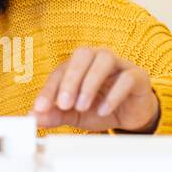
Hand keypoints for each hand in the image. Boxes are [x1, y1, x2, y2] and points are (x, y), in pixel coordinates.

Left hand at [30, 46, 159, 132]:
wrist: (130, 116)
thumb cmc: (101, 108)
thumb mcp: (75, 115)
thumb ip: (55, 114)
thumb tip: (34, 117)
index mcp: (80, 64)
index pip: (61, 70)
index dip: (49, 89)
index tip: (41, 107)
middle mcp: (98, 58)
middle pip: (83, 55)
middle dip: (70, 80)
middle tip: (63, 104)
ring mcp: (119, 64)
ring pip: (104, 59)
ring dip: (89, 83)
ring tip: (82, 106)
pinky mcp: (137, 76)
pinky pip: (126, 78)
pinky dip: (113, 95)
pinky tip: (103, 110)